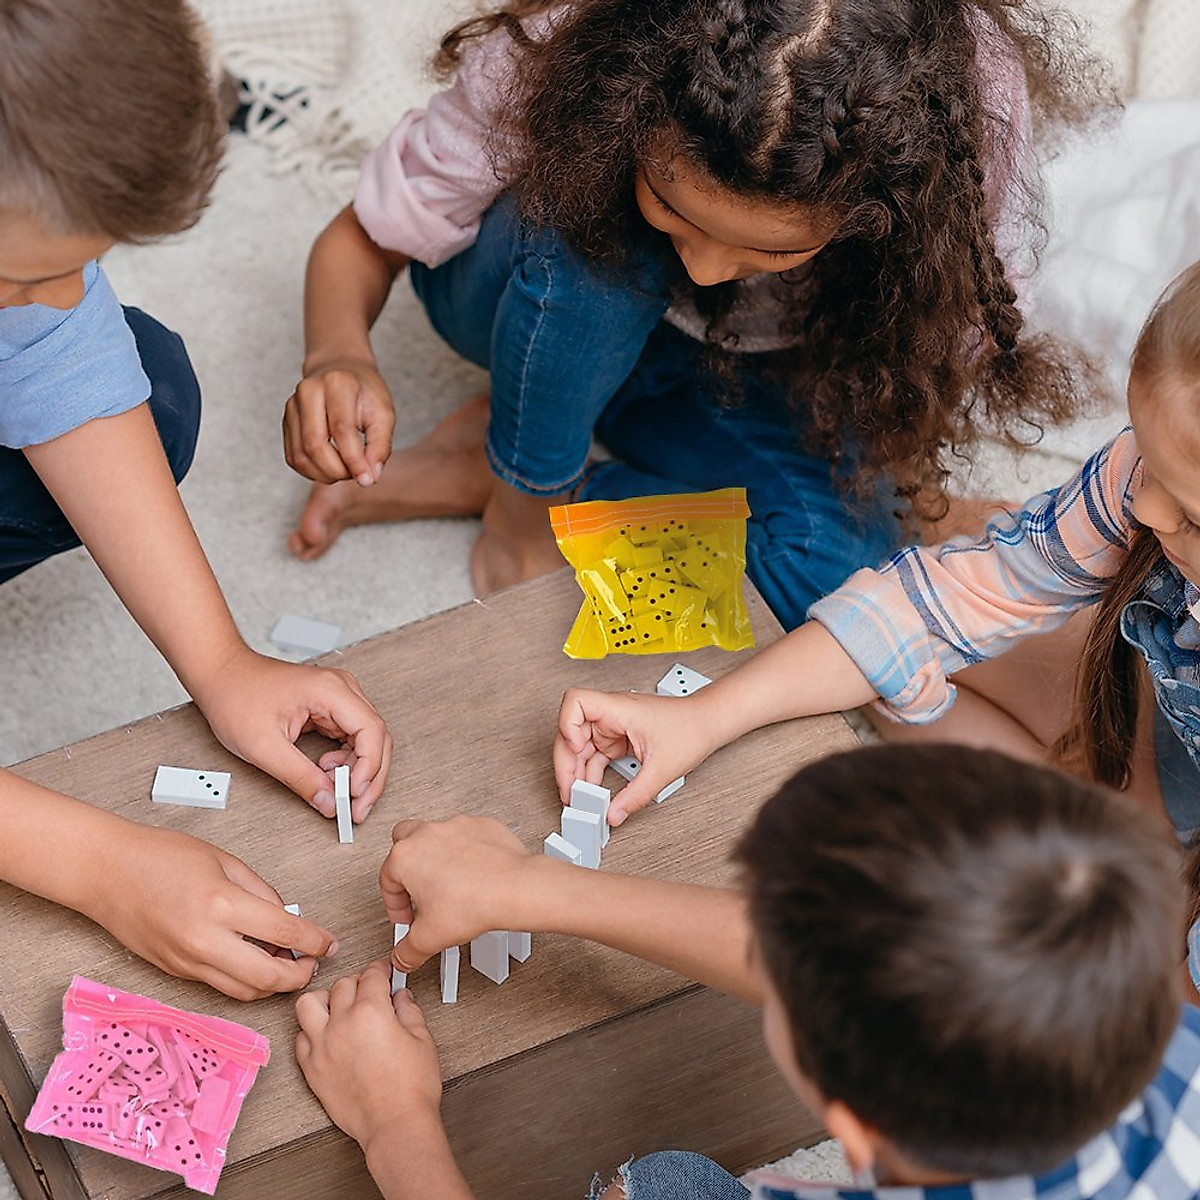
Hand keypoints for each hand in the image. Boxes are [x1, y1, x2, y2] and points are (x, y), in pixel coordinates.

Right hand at [84, 821, 336, 999]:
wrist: (106, 871)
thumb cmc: (161, 856)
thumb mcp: (225, 861)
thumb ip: (261, 892)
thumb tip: (286, 920)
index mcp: (222, 904)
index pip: (284, 933)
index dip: (315, 941)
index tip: (330, 943)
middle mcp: (204, 941)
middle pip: (267, 978)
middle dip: (300, 975)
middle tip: (314, 961)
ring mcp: (187, 962)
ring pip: (244, 991)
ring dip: (273, 984)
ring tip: (288, 963)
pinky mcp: (175, 972)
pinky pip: (220, 986)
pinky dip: (245, 981)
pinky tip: (255, 960)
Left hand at [193, 647, 392, 821]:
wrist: (221, 675)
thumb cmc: (236, 698)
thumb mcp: (263, 747)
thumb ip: (299, 777)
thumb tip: (329, 803)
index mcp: (330, 690)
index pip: (372, 731)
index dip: (369, 768)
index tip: (354, 796)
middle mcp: (342, 689)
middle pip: (377, 737)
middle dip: (371, 777)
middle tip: (356, 809)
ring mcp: (339, 696)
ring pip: (369, 740)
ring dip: (360, 771)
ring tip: (339, 795)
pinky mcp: (332, 707)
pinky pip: (353, 738)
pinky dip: (348, 762)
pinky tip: (328, 773)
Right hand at [283, 358, 395, 485]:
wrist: (341, 371)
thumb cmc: (365, 392)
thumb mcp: (384, 413)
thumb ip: (380, 445)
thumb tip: (370, 477)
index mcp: (336, 383)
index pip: (341, 429)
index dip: (354, 460)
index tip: (367, 480)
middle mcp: (308, 391)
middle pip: (314, 444)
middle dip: (337, 470)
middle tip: (356, 474)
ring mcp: (292, 406)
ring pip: (300, 455)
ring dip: (324, 474)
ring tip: (345, 471)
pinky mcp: (285, 421)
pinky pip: (293, 457)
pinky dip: (312, 471)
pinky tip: (330, 468)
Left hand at [295, 960, 442, 1148]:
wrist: (395, 1125)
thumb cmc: (410, 1089)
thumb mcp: (422, 1038)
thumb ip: (409, 1010)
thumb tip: (401, 997)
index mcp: (371, 1011)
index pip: (371, 975)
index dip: (381, 969)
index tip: (383, 972)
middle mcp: (342, 1024)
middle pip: (342, 984)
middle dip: (358, 982)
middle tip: (368, 989)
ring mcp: (322, 1046)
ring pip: (309, 1004)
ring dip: (325, 1000)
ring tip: (337, 1005)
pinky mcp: (312, 1069)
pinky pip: (300, 1038)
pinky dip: (311, 1031)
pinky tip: (325, 1034)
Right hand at [381, 817, 535, 972]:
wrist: (514, 888)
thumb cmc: (474, 902)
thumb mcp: (429, 938)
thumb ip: (407, 951)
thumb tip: (404, 956)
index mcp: (405, 856)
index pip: (386, 881)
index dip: (395, 906)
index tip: (408, 919)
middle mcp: (428, 834)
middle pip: (403, 843)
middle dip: (406, 868)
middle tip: (417, 891)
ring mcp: (456, 825)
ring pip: (436, 836)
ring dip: (437, 858)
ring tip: (449, 885)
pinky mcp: (481, 825)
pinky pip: (466, 836)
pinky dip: (466, 852)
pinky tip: (474, 874)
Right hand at [554, 687, 717, 824]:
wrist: (709, 722)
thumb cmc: (691, 728)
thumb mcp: (662, 768)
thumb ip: (636, 795)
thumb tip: (613, 815)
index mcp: (619, 708)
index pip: (575, 702)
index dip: (567, 725)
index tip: (576, 751)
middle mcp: (611, 714)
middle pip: (570, 732)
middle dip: (566, 763)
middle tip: (570, 793)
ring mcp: (613, 726)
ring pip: (579, 746)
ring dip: (575, 772)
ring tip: (579, 798)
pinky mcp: (618, 738)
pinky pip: (595, 754)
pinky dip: (590, 773)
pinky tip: (592, 791)